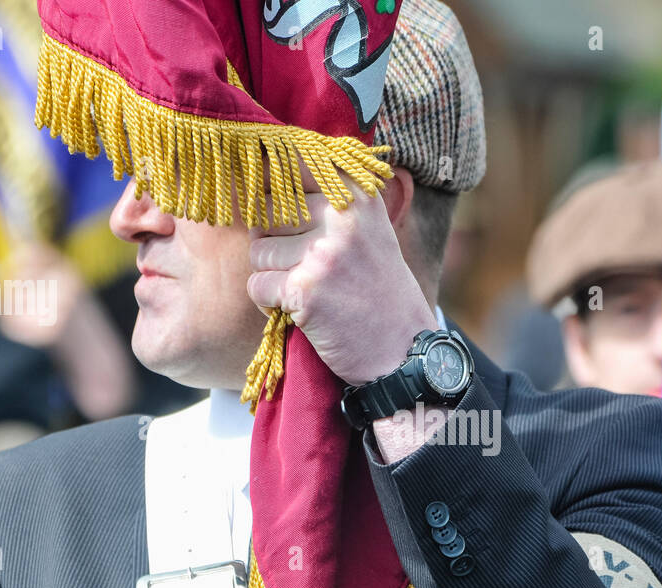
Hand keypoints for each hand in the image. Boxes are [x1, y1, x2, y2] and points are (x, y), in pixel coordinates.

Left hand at [245, 173, 436, 386]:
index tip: (279, 206)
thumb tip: (258, 181)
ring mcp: (323, 252)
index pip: (290, 163)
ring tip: (307, 291)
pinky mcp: (305, 289)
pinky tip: (300, 310)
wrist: (404, 349)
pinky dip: (269, 303)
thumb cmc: (377, 290)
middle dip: (272, 243)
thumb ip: (327, 198)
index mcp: (356, 193)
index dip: (273, 184)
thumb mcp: (368, 229)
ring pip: (258, 251)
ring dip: (271, 275)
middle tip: (303, 268)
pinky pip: (257, 285)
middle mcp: (341, 216)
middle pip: (266, 212)